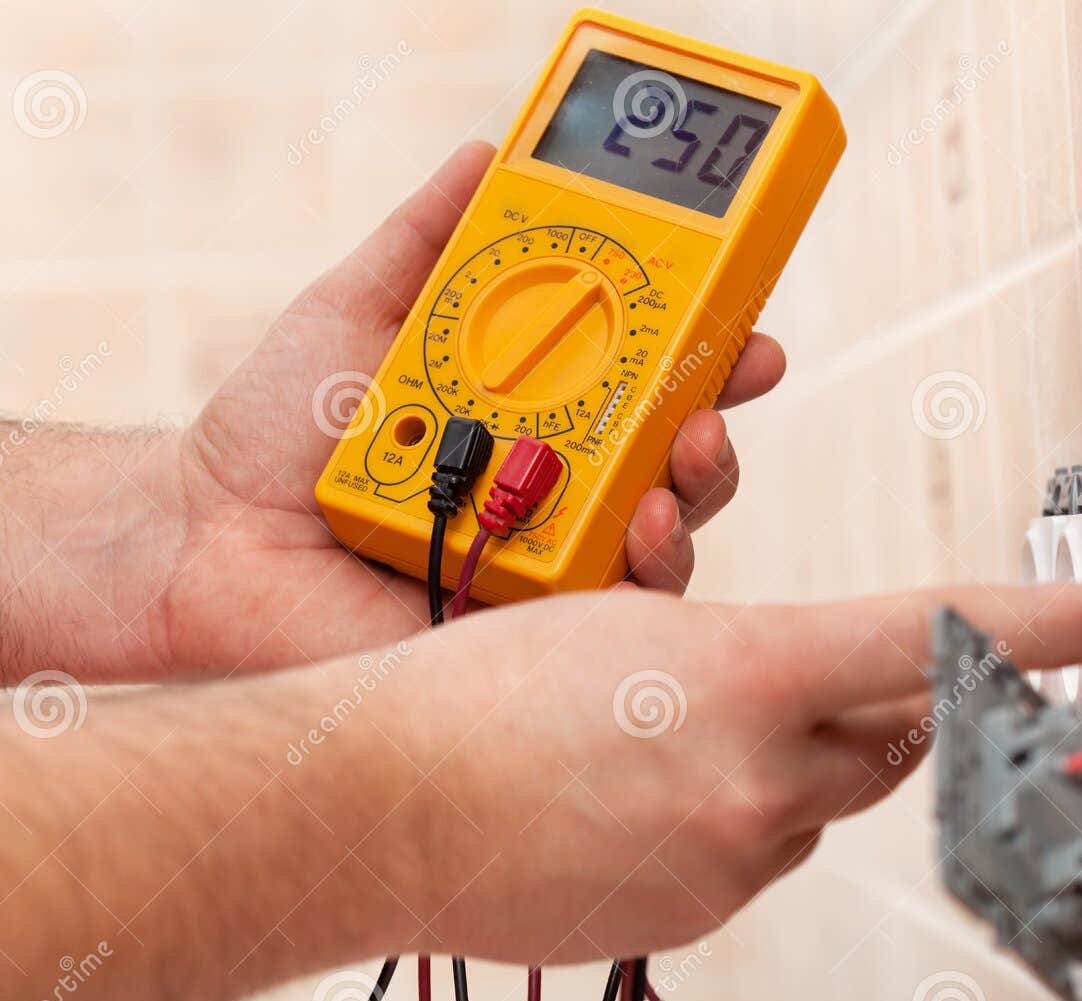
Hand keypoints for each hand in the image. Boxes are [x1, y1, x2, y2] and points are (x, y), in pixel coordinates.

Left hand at [167, 141, 783, 673]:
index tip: (744, 332)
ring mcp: (548, 564)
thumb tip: (487, 154)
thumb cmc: (277, 428)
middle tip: (719, 398)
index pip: (648, 388)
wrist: (205, 534)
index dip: (708, 361)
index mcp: (537, 415)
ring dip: (693, 496)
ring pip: (663, 539)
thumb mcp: (357, 309)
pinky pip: (614, 616)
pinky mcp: (529, 634)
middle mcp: (558, 490)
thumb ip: (426, 239)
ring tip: (681, 460)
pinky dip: (644, 573)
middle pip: (676, 465)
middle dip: (717, 431)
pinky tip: (636, 530)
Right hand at [377, 581, 1081, 963]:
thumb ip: (749, 655)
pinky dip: (738, 824)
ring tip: (688, 742)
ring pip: (823, 803)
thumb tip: (819, 692)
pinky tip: (657, 800)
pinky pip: (760, 859)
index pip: (927, 632)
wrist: (378, 807)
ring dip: (795, 768)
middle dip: (885, 703)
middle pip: (891, 734)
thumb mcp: (630, 621)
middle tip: (839, 677)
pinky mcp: (700, 917)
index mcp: (745, 670)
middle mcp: (757, 774)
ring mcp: (732, 859)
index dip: (1033, 622)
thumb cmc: (478, 693)